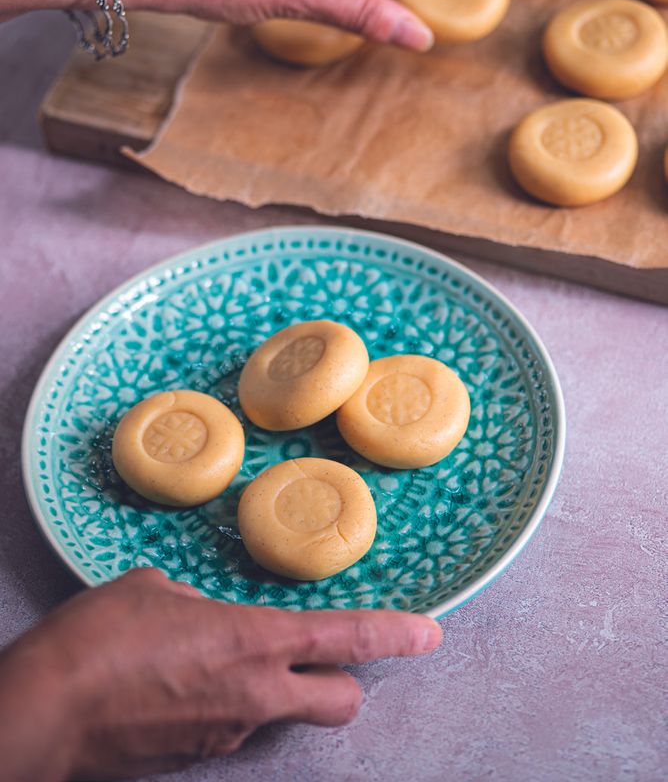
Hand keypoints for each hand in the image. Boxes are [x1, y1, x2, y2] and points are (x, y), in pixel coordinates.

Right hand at [0, 568, 441, 780]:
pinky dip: (226, 704)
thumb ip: (197, 602)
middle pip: (341, 703)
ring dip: (273, 691)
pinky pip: (234, 726)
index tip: (428, 633)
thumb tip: (198, 614)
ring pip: (283, 716)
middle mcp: (254, 694)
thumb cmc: (99, 637)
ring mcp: (229, 733)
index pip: (346, 639)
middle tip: (328, 662)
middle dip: (346, 683)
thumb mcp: (155, 589)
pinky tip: (182, 684)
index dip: (395, 635)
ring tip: (217, 662)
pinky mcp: (198, 756)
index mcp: (253, 641)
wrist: (45, 709)